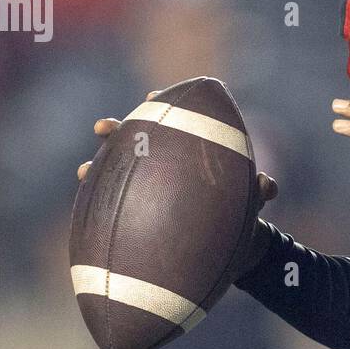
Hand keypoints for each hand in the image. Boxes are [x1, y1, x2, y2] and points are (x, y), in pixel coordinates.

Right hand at [76, 91, 278, 278]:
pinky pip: (114, 207)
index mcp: (188, 154)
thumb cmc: (240, 215)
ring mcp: (147, 190)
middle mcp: (163, 167)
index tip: (151, 96)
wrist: (230, 252)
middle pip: (133, 141)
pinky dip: (99, 205)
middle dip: (115, 131)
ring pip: (116, 173)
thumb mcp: (252, 201)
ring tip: (83, 171)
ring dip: (96, 169)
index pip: (171, 121)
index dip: (160, 105)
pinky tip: (86, 207)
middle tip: (102, 128)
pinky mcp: (138, 215)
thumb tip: (265, 184)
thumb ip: (259, 190)